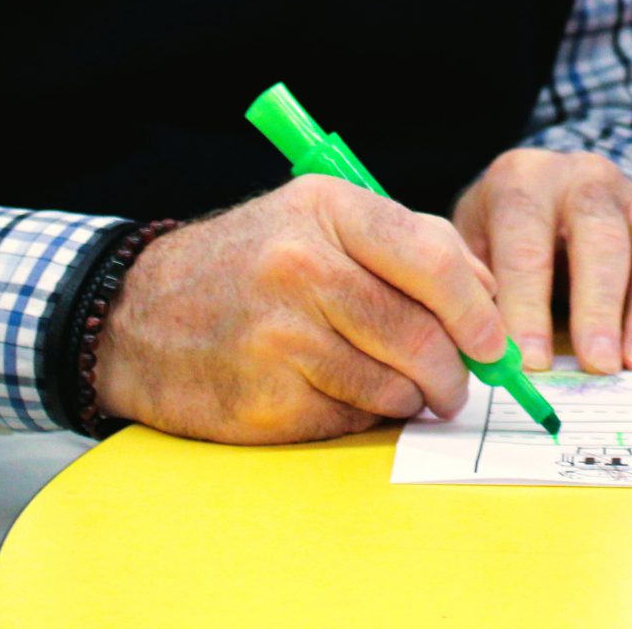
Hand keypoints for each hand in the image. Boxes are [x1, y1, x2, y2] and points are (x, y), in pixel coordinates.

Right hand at [92, 176, 507, 443]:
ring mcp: (278, 338)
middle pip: (420, 335)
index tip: (494, 342)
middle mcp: (301, 268)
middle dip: (455, 373)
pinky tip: (337, 396)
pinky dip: (361, 418)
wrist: (136, 316)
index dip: (479, 310)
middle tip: (457, 386)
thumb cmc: (249, 264)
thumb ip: (407, 246)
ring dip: (410, 399)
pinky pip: (349, 422)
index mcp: (326, 210)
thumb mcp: (319, 221)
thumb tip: (491, 301)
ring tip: (398, 388)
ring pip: (392, 386)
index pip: (432, 260)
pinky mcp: (263, 402)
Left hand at [453, 148, 631, 373]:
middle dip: (600, 305)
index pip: (526, 243)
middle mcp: (586, 179)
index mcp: (525, 180)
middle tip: (599, 363)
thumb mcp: (473, 243)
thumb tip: (490, 352)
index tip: (531, 360)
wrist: (544, 190)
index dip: (527, 304)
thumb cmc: (501, 231)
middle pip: (600, 238)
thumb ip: (479, 289)